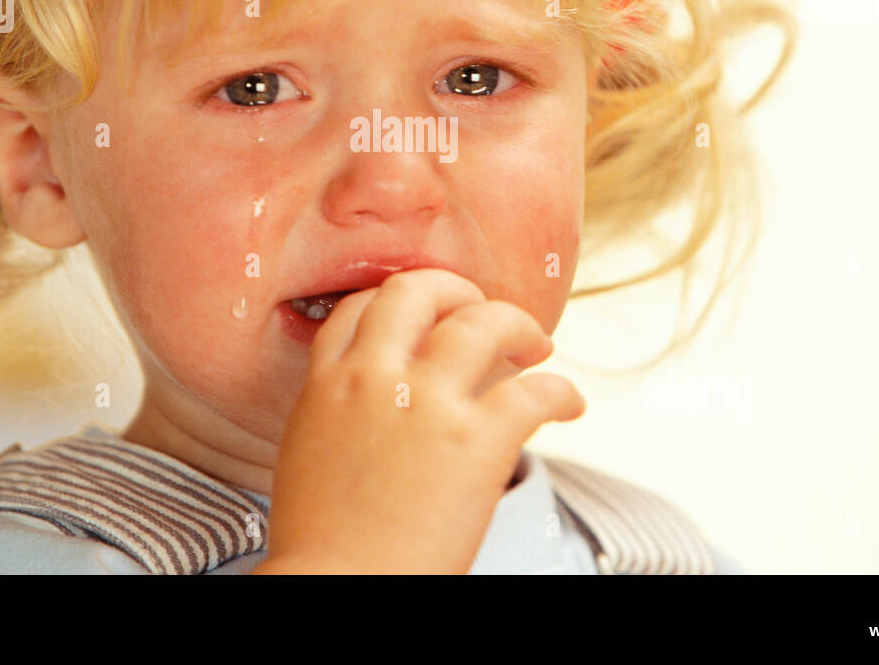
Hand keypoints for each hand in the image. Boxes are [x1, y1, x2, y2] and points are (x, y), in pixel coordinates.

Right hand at [257, 268, 585, 573]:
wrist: (338, 589)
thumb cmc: (322, 544)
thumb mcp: (308, 452)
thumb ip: (340, 409)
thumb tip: (377, 398)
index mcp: (328, 384)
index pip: (360, 306)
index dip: (397, 299)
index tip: (426, 314)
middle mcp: (376, 379)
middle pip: (418, 291)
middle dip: (457, 290)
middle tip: (482, 311)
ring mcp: (428, 405)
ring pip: (483, 323)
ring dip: (517, 324)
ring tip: (537, 344)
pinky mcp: (476, 442)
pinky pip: (534, 391)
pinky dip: (561, 391)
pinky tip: (570, 403)